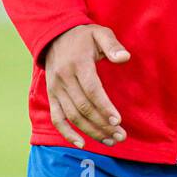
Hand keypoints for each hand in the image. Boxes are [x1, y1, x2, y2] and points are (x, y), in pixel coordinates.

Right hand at [43, 24, 129, 148]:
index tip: (118, 121)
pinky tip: (81, 144)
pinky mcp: (52, 96)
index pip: (92, 90)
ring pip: (72, 116)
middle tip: (121, 136)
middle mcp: (64, 78)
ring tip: (110, 141)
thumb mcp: (99, 33)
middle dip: (103, 124)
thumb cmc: (83, 36)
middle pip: (84, 107)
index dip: (104, 107)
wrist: (55, 36)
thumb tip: (125, 58)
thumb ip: (112, 45)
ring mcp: (56, 89)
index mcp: (78, 63)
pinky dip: (67, 133)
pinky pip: (57, 118)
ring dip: (91, 131)